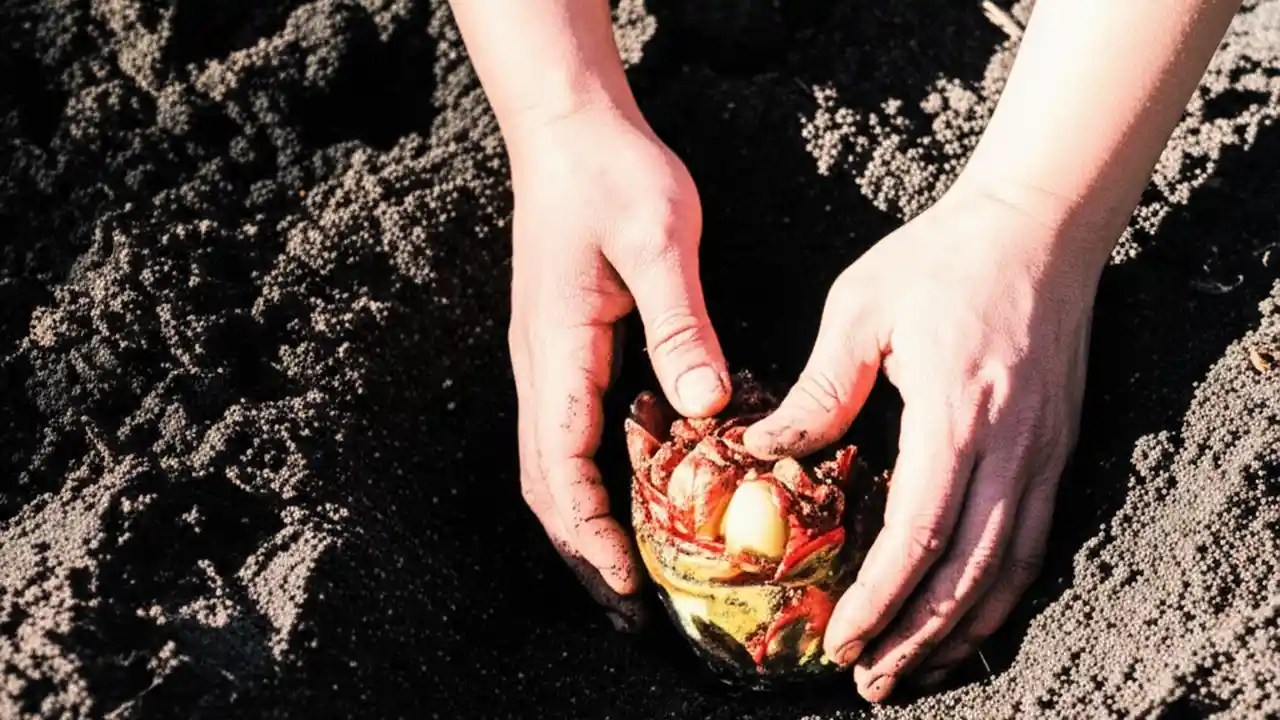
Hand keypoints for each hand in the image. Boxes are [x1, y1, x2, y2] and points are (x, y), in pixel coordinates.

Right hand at [506, 109, 730, 626]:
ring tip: (629, 576)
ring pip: (551, 466)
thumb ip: (678, 323)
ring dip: (584, 524)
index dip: (591, 533)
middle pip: (545, 484)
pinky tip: (632, 500)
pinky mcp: (565, 350)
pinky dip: (592, 483)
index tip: (629, 585)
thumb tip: (704, 407)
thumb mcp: (659, 239)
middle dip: (583, 551)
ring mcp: (547, 360)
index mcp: (557, 349)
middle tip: (632, 609)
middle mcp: (541, 366)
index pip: (561, 465)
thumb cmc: (613, 176)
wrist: (568, 132)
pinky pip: (570, 435)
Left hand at [743, 182, 1099, 698]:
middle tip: (869, 680)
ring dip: (961, 629)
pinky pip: (1034, 541)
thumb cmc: (943, 256)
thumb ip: (818, 390)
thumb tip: (763, 451)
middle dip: (918, 636)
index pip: (921, 531)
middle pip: (969, 571)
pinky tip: (965, 617)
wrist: (1041, 223)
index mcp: (957, 413)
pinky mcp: (1058, 448)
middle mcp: (1014, 446)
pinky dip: (998, 592)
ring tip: (912, 670)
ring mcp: (1045, 451)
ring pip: (1010, 570)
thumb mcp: (860, 310)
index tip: (841, 637)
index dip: (881, 596)